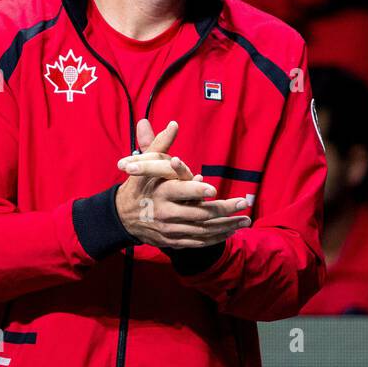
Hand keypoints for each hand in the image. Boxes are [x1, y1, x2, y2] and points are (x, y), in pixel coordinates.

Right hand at [114, 119, 250, 249]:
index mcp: (160, 192)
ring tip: (245, 220)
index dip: (196, 189)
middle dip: (223, 209)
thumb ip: (161, 144)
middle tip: (243, 204)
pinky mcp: (174, 241)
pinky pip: (198, 242)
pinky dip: (215, 238)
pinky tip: (230, 231)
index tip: (214, 188)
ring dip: (226, 226)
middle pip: (198, 213)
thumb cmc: (138, 186)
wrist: (122, 218)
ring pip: (202, 230)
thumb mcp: (145, 165)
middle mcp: (166, 213)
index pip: (180, 191)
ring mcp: (170, 230)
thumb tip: (174, 124)